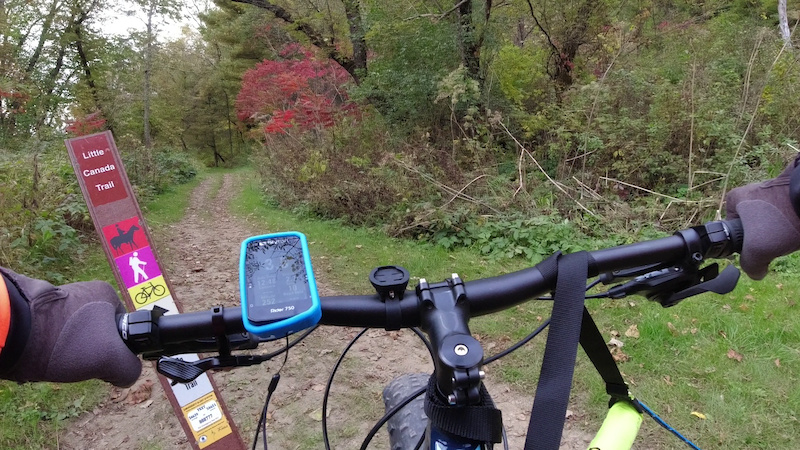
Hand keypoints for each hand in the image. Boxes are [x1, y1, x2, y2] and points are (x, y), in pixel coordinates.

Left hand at [0, 268, 141, 386]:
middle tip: (79, 363)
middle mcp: (83, 293)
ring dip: (69, 355)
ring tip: (57, 361)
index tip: (103, 360)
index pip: (123, 329)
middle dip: (90, 354)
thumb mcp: (111, 358)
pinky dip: (50, 352)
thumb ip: (129, 368)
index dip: (117, 350)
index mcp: (106, 294)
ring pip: (75, 339)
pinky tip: (42, 358)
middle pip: (98, 335)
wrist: (12, 331)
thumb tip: (125, 375)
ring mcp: (58, 303)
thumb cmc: (67, 340)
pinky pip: (52, 338)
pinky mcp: (36, 314)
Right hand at [725, 155, 799, 279]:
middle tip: (775, 243)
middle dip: (764, 238)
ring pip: (772, 222)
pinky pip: (787, 214)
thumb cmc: (781, 222)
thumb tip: (756, 272)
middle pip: (753, 227)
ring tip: (789, 235)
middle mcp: (751, 190)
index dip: (743, 245)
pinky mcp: (791, 191)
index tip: (756, 248)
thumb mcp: (756, 251)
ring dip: (780, 232)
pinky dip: (792, 223)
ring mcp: (773, 189)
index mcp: (736, 199)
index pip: (731, 230)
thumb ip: (749, 265)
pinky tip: (797, 228)